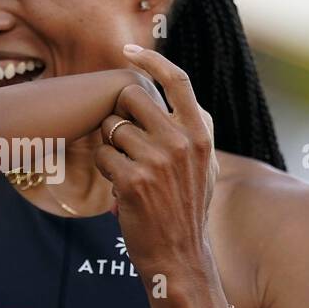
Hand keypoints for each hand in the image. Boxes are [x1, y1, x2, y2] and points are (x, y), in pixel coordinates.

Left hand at [96, 45, 218, 275]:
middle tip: (124, 141)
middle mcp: (182, 141)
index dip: (150, 61)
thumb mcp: (204, 164)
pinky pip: (103, 156)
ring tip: (129, 172)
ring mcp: (158, 160)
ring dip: (112, 148)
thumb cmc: (186, 208)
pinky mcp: (133, 180)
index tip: (129, 51)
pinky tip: (121, 188)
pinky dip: (106, 170)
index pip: (177, 80)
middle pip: (132, 99)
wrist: (179, 256)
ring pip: (113, 129)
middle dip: (119, 115)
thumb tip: (170, 90)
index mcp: (201, 133)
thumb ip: (192, 128)